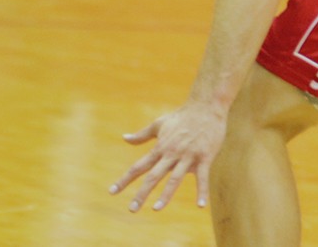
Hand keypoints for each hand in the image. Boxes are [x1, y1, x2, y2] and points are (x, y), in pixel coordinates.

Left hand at [109, 102, 226, 211]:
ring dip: (165, 195)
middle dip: (141, 193)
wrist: (205, 107)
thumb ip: (142, 135)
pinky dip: (202, 191)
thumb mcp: (158, 124)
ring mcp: (187, 156)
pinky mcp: (204, 157)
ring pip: (174, 179)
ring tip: (156, 209)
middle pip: (153, 176)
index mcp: (159, 148)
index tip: (112, 192)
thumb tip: (124, 138)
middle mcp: (170, 154)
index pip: (138, 167)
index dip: (124, 180)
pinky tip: (200, 206)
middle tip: (131, 209)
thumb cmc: (181, 117)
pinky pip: (203, 178)